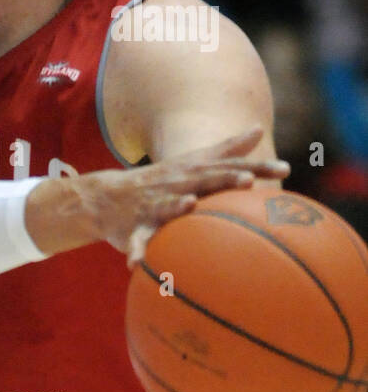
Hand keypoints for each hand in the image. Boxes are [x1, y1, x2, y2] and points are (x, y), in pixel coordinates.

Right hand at [80, 126, 288, 265]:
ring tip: (189, 204)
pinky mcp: (135, 225)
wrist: (106, 196)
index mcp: (192, 172)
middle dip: (222, 179)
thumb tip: (258, 128)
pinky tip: (138, 263)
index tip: (285, 168)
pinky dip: (137, 250)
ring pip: (167, 205)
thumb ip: (226, 149)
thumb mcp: (191, 162)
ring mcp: (154, 204)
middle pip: (202, 180)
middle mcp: (175, 184)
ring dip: (176, 205)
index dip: (256, 167)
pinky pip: (137, 239)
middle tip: (247, 181)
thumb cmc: (159, 181)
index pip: (229, 167)